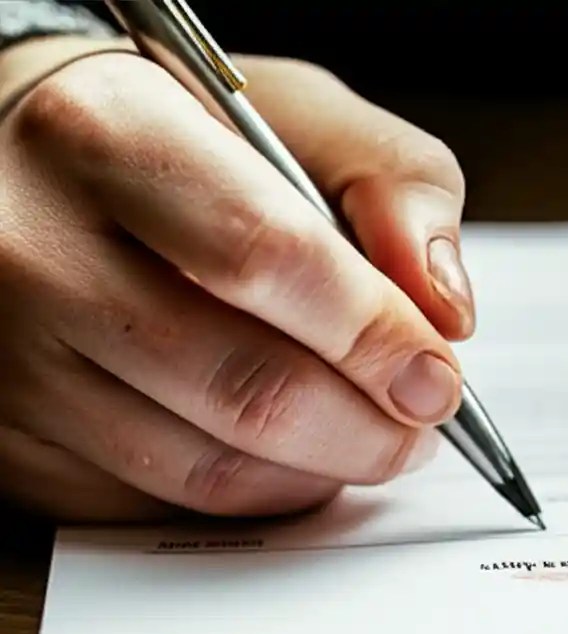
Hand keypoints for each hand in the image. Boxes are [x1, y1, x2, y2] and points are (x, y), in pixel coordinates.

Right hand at [0, 38, 473, 520]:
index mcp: (106, 134)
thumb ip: (394, 184)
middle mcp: (33, 248)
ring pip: (198, 466)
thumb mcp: (297, 115)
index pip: (267, 257)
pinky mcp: (6, 435)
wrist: (32, 170)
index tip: (436, 375)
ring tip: (367, 437)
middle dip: (364, 427)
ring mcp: (9, 354)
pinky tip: (284, 454)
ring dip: (317, 471)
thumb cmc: (182, 139)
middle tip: (419, 424)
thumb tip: (444, 310)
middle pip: (240, 385)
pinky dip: (247, 493)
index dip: (372, 333)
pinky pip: (152, 504)